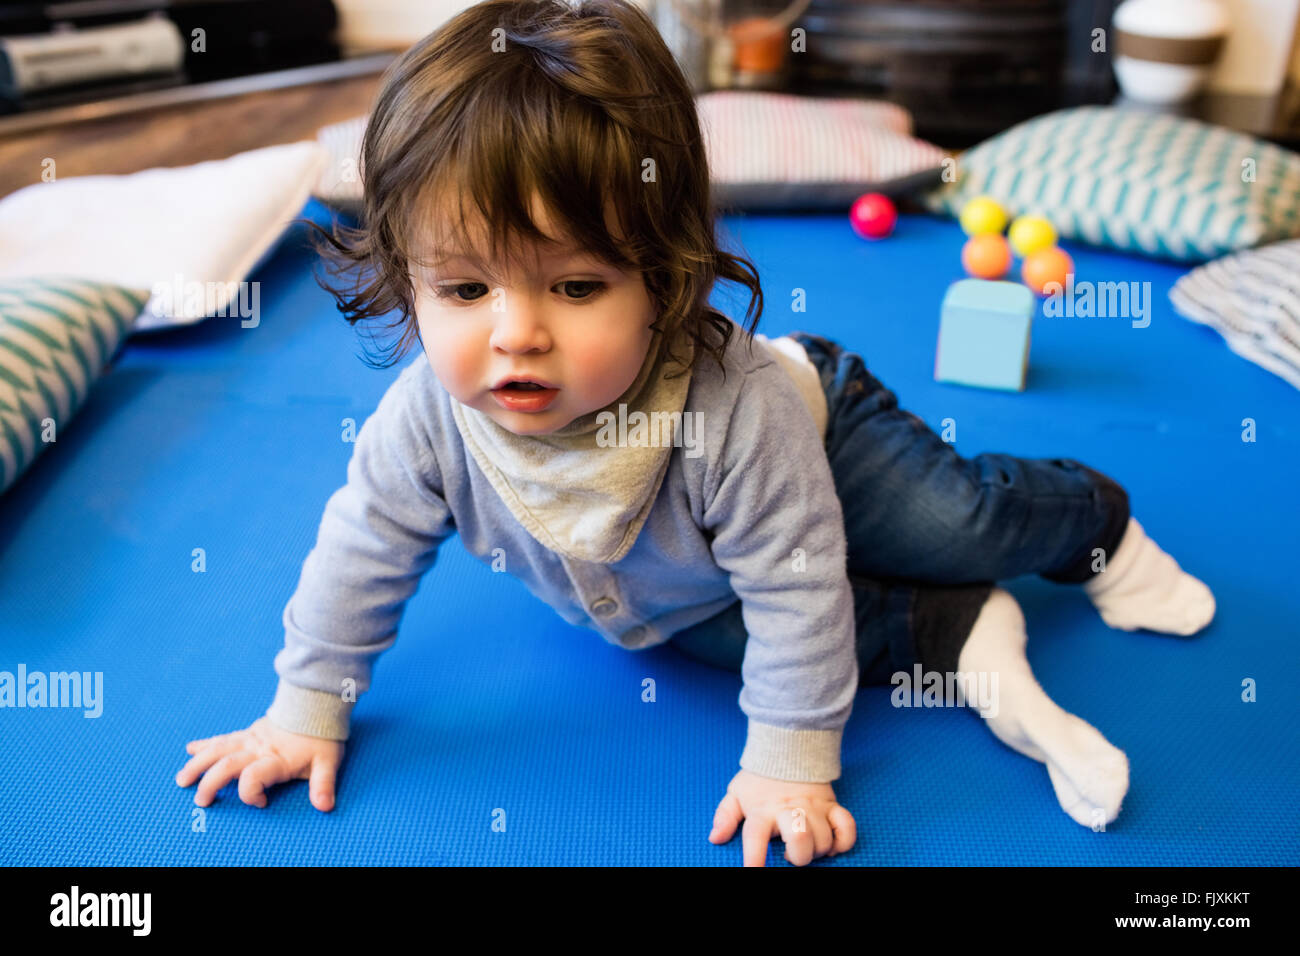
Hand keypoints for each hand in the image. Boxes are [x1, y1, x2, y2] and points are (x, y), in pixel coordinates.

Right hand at [175, 715, 344, 811]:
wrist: (316, 706)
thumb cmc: (322, 738)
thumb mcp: (328, 762)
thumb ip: (323, 784)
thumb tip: (324, 806)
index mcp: (276, 759)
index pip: (254, 777)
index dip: (252, 794)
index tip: (263, 803)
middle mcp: (258, 749)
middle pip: (227, 764)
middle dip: (210, 783)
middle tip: (201, 801)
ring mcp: (250, 739)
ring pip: (218, 750)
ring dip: (198, 764)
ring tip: (182, 779)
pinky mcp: (248, 732)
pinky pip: (223, 738)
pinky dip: (206, 744)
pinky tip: (191, 749)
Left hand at [709, 769, 855, 865]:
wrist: (788, 749)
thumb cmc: (761, 779)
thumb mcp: (736, 794)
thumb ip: (725, 816)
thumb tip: (715, 838)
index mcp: (763, 809)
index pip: (756, 837)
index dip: (754, 857)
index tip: (753, 871)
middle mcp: (789, 809)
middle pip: (800, 838)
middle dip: (797, 856)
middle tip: (790, 855)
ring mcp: (813, 807)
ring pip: (823, 839)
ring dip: (816, 850)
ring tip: (804, 846)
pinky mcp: (831, 805)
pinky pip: (846, 827)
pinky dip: (843, 842)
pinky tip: (831, 846)